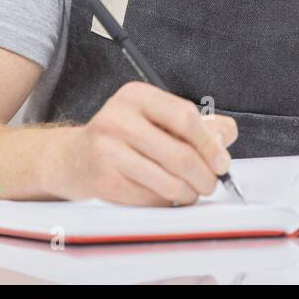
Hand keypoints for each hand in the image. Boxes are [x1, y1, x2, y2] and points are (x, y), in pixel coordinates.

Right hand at [49, 82, 238, 205]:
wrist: (72, 159)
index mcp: (137, 96)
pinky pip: (151, 199)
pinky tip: (163, 195)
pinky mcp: (104, 181)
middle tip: (210, 183)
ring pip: (168, 181)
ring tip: (191, 192)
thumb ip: (196, 124)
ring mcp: (108, 150)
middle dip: (205, 176)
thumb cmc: (122, 137)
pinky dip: (166, 202)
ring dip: (189, 193)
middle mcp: (119, 118)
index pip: (185, 116)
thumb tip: (226, 136)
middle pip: (180, 154)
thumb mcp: (155, 117)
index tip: (221, 162)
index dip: (209, 144)